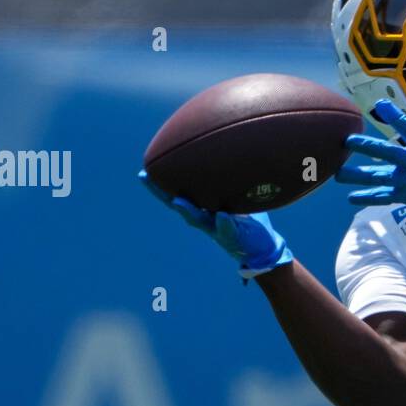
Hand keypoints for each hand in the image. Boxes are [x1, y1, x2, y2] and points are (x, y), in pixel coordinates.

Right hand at [139, 171, 292, 281]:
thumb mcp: (237, 199)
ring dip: (189, 211)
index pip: (178, 194)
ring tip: (178, 202)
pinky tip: (222, 216)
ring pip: (199, 220)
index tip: (144, 171)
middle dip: (162, 193)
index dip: (161, 184)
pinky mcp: (233, 237)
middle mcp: (205, 219)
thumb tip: (229, 157)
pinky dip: (224, 223)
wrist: (261, 248)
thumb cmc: (247, 219)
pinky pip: (227, 229)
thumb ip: (230, 183)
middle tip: (147, 178)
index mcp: (203, 209)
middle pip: (179, 206)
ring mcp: (216, 229)